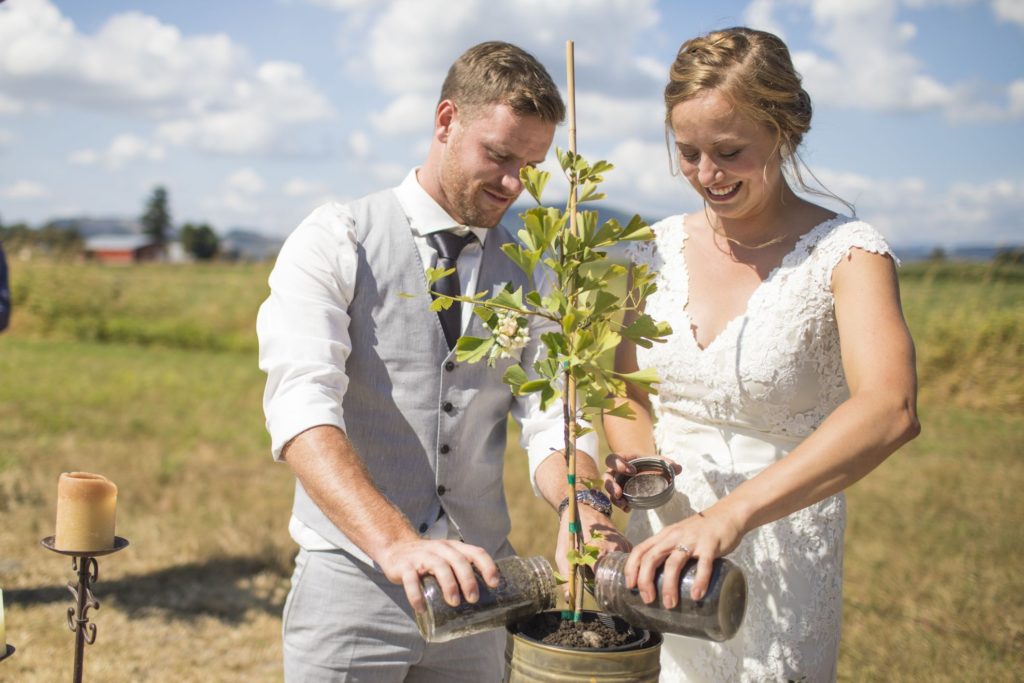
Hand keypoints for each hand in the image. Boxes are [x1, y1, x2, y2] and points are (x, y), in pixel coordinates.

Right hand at [376, 538, 498, 612]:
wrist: (396, 548)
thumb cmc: (429, 559)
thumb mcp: (447, 559)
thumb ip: (461, 572)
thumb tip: (483, 601)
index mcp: (454, 548)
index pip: (476, 552)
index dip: (487, 566)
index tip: (494, 583)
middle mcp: (440, 549)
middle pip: (459, 560)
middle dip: (468, 580)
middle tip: (473, 599)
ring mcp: (422, 556)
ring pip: (439, 566)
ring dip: (449, 585)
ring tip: (454, 602)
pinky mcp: (405, 566)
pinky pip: (411, 580)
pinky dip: (416, 595)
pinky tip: (422, 609)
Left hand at [554, 503, 630, 597]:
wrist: (584, 507)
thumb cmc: (572, 530)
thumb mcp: (563, 552)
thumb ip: (567, 575)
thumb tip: (569, 599)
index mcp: (599, 551)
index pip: (602, 579)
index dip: (596, 589)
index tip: (592, 593)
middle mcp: (615, 549)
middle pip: (612, 576)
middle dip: (603, 582)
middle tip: (593, 582)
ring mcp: (624, 546)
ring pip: (619, 570)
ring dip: (609, 572)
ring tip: (598, 570)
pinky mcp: (627, 544)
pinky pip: (623, 562)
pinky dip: (615, 565)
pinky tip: (605, 562)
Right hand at [603, 453, 681, 511]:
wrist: (643, 468)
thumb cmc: (647, 462)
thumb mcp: (656, 460)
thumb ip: (666, 463)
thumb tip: (678, 468)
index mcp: (621, 459)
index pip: (613, 459)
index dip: (619, 464)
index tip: (633, 471)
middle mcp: (614, 471)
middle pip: (606, 477)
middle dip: (611, 485)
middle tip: (619, 493)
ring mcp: (614, 483)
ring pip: (608, 491)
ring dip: (614, 498)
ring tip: (622, 504)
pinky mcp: (618, 494)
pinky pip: (615, 500)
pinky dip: (621, 505)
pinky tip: (628, 509)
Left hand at [624, 506, 743, 607]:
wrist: (728, 514)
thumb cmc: (701, 530)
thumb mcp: (679, 536)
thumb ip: (669, 551)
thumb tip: (659, 580)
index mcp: (664, 536)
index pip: (640, 550)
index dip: (631, 568)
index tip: (630, 586)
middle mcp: (674, 536)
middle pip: (651, 558)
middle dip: (645, 581)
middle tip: (648, 599)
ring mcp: (692, 540)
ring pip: (673, 563)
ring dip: (669, 586)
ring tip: (670, 603)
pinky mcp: (710, 545)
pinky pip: (703, 564)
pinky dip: (699, 581)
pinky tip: (696, 595)